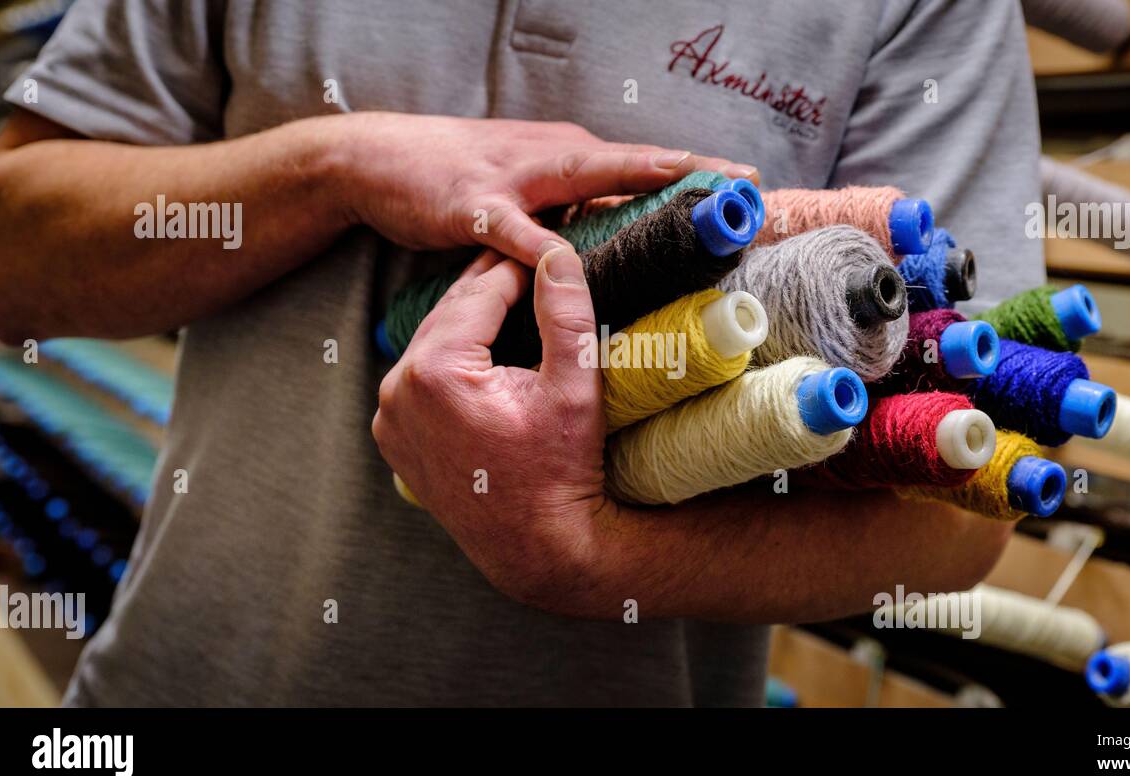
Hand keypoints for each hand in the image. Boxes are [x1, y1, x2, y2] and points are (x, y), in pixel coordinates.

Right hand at [329, 113, 757, 265]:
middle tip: (751, 186)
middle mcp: (554, 158)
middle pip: (637, 164)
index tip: (753, 186)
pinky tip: (567, 264)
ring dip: (642, 181)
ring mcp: (517, 180)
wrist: (375, 158)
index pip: (645, 165)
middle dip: (694, 173)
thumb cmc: (456, 177)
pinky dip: (542, 249)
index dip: (699, 174)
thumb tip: (616, 243)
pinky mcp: (477, 207)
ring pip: (591, 178)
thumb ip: (570, 214)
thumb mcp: (524, 192)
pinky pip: (516, 232)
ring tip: (690, 193)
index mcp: (570, 156)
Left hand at [372, 245, 610, 603]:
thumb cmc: (560, 470)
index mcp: (435, 371)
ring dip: (470, 318)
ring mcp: (389, 417)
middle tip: (529, 255)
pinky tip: (483, 346)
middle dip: (492, 287)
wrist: (538, 547)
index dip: (520, 265)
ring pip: (433, 343)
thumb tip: (557, 252)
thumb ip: (565, 312)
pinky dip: (450, 357)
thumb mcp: (573, 386)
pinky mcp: (393, 436)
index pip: (481, 293)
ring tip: (510, 292)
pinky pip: (421, 378)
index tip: (549, 243)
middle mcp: (398, 390)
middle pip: (451, 314)